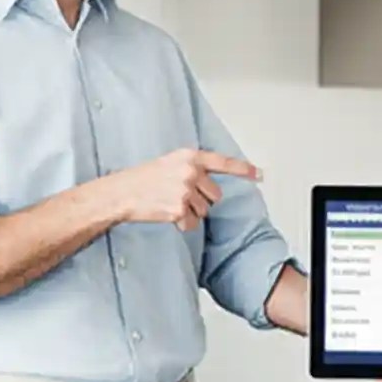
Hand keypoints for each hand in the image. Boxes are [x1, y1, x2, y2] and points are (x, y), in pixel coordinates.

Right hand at [103, 148, 261, 230]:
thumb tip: (211, 182)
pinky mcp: (179, 209)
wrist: (122, 193)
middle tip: (179, 196)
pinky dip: (182, 223)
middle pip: (215, 195)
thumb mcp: (170, 163)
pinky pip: (192, 223)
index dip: (243, 169)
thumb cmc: (143, 178)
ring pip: (204, 211)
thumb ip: (192, 168)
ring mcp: (185, 191)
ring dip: (190, 212)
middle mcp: (190, 172)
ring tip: (169, 203)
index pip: (223, 162)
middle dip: (202, 199)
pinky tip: (166, 214)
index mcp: (189, 157)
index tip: (260, 175)